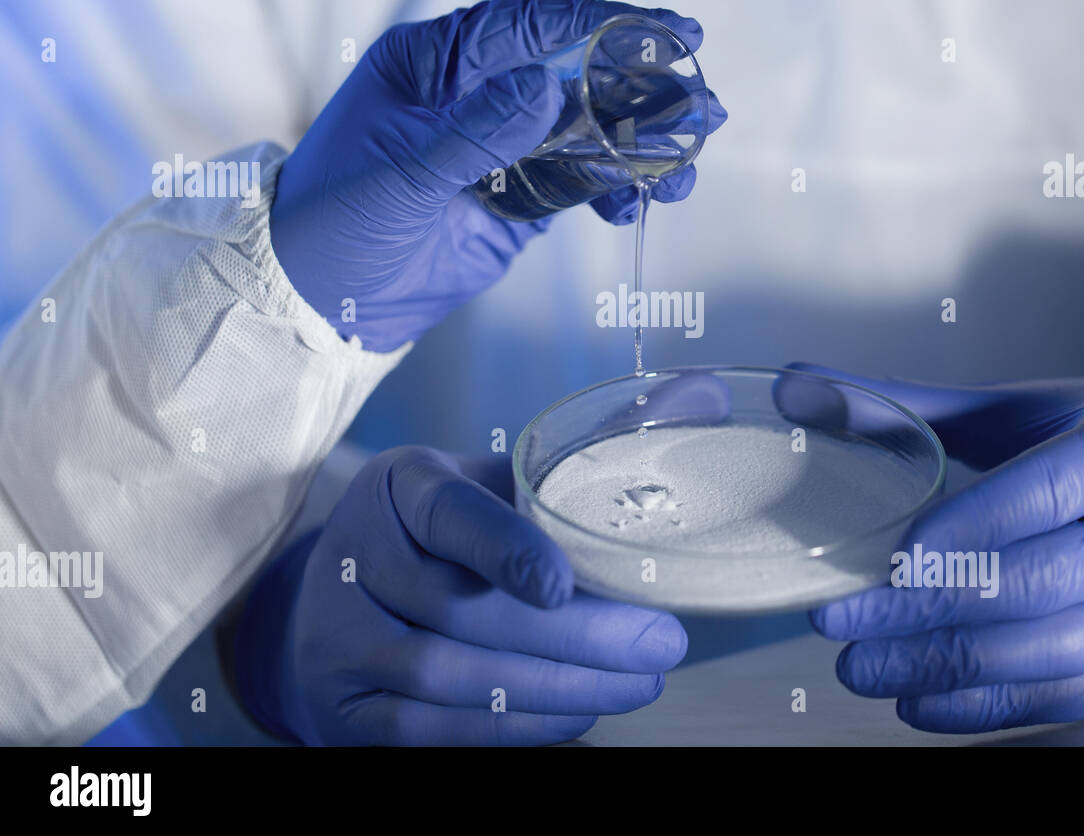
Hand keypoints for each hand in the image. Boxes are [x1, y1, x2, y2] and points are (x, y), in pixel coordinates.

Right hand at [234, 447, 686, 744]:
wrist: (333, 603)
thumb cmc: (445, 531)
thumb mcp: (490, 478)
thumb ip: (586, 446)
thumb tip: (706, 395)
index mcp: (399, 486)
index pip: (448, 516)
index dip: (504, 550)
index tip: (563, 585)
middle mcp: (355, 559)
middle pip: (461, 611)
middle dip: (574, 638)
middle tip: (661, 644)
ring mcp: (337, 641)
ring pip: (449, 679)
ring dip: (558, 689)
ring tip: (639, 683)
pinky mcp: (342, 713)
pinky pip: (431, 731)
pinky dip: (516, 728)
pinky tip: (579, 712)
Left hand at [270, 0, 723, 352]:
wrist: (316, 300)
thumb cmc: (332, 220)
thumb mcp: (399, 172)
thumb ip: (474, 131)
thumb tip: (546, 85)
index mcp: (436, 63)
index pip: (534, 27)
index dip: (605, 25)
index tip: (669, 34)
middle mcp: (476, 97)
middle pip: (576, 78)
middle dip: (642, 93)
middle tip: (702, 108)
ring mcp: (500, 150)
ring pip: (588, 134)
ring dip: (640, 146)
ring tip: (683, 167)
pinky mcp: (515, 201)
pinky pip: (579, 184)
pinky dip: (614, 190)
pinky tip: (638, 201)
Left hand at [789, 364, 1083, 731]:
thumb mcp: (1022, 409)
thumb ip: (907, 405)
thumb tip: (792, 387)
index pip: (1040, 494)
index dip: (960, 534)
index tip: (882, 563)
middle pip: (1041, 583)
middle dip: (928, 612)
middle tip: (840, 625)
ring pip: (1055, 653)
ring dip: (947, 670)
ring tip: (861, 669)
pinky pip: (1075, 697)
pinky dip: (991, 707)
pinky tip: (919, 703)